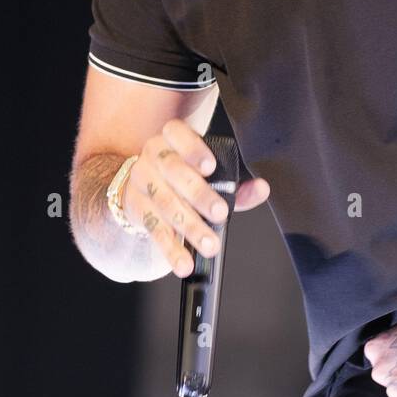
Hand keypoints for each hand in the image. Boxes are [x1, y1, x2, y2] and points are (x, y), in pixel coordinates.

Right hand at [122, 118, 269, 276]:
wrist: (138, 186)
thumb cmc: (181, 176)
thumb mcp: (206, 174)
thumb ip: (235, 183)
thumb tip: (261, 188)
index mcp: (172, 138)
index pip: (178, 134)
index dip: (193, 149)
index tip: (211, 167)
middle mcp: (153, 156)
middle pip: (174, 172)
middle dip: (199, 194)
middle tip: (220, 213)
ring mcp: (141, 181)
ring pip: (165, 204)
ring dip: (189, 227)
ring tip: (210, 244)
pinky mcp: (135, 207)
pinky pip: (154, 229)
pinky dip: (171, 249)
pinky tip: (184, 262)